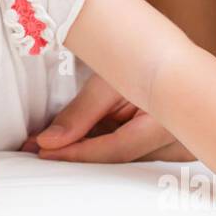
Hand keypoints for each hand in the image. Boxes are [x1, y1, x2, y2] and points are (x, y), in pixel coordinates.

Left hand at [20, 73, 193, 161]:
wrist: (175, 57)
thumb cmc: (146, 59)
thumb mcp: (110, 80)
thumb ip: (80, 114)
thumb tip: (48, 142)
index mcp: (168, 122)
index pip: (114, 149)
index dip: (75, 152)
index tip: (43, 151)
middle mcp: (179, 143)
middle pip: (116, 159)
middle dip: (75, 153)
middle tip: (37, 149)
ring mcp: (177, 148)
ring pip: (121, 157)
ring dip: (86, 149)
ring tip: (51, 141)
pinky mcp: (170, 148)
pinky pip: (130, 151)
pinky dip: (102, 144)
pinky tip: (77, 137)